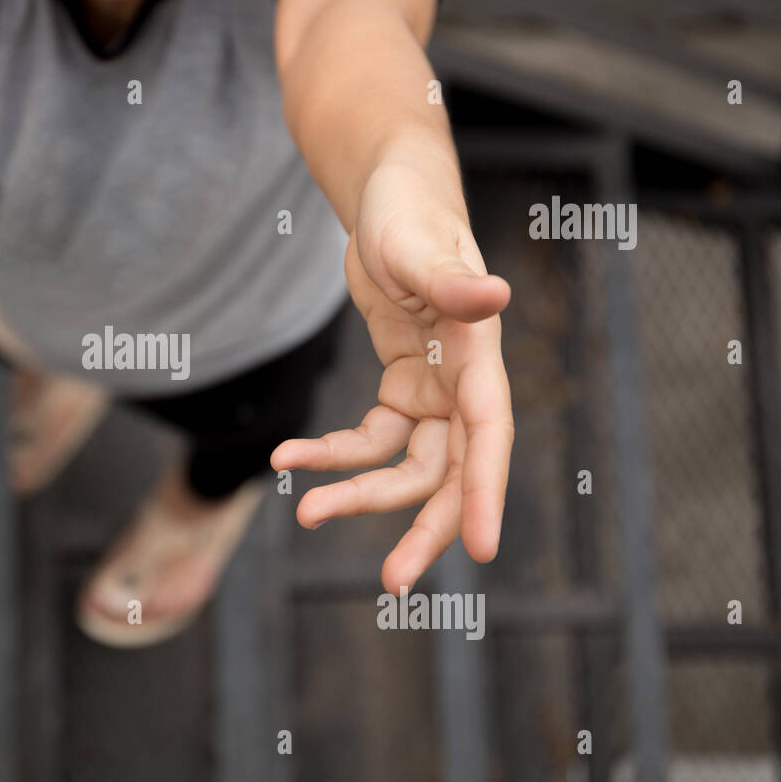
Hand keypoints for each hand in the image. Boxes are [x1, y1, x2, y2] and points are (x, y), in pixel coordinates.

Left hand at [272, 155, 512, 590]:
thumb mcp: (414, 245)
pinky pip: (369, 440)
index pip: (489, 437)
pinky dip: (330, 455)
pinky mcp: (401, 390)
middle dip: (424, 528)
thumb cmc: (405, 214)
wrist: (388, 198)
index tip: (482, 551)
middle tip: (392, 583)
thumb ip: (447, 279)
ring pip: (406, 468)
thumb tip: (494, 297)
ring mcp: (433, 393)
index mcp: (478, 355)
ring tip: (305, 514)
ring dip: (360, 495)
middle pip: (452, 473)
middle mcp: (463, 384)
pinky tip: (286, 459)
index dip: (487, 494)